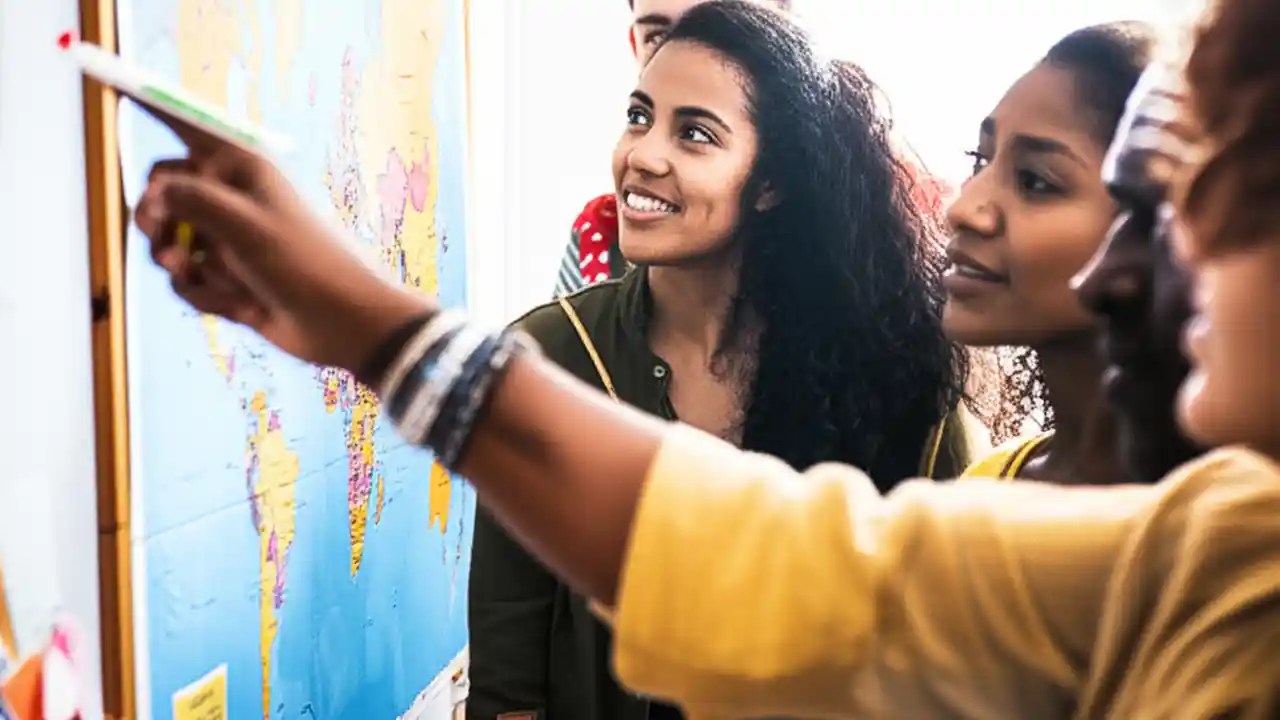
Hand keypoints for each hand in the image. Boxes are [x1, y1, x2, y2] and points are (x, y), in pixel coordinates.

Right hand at [131, 102, 433, 371]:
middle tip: (162, 233)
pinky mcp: (228, 277)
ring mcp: (227, 238)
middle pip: (161, 191)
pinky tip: (238, 305)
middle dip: (155, 217)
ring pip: (168, 242)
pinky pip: (188, 280)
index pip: (186, 126)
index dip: (151, 105)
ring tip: (204, 275)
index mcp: (240, 167)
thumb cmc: (301, 262)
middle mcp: (231, 197)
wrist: (339, 322)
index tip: (113, 83)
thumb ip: (188, 199)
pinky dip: (203, 295)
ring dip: (179, 264)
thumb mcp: (241, 223)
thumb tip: (153, 195)